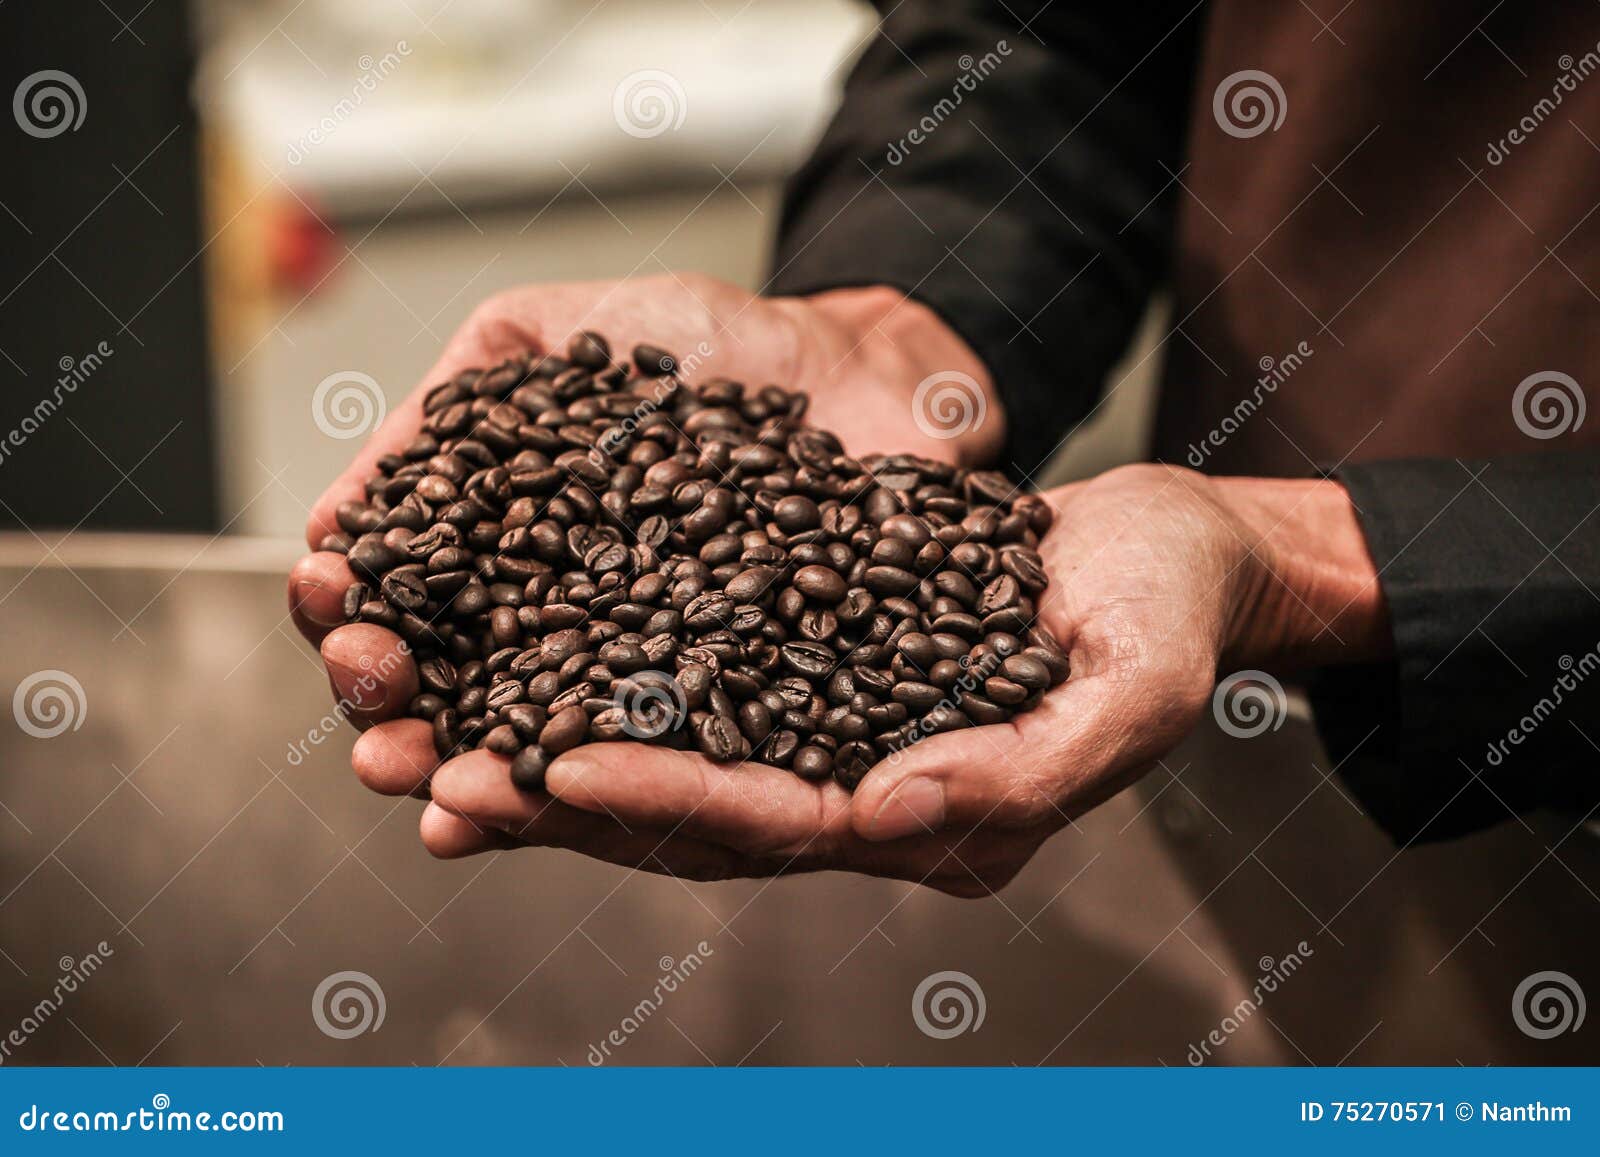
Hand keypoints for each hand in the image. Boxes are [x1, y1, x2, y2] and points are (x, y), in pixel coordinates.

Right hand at [286, 274, 998, 859]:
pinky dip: (606, 795)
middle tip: (372, 714)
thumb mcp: (551, 334)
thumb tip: (334, 511)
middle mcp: (564, 629)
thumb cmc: (706, 344)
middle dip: (396, 716)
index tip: (330, 594)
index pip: (408, 605)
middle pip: (458, 696)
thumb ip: (449, 402)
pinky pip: (669, 761)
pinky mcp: (738, 707)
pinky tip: (547, 808)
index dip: (355, 611)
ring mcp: (648, 674)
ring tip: (431, 794)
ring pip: (544, 749)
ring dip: (475, 785)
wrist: (854, 361)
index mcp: (506, 553)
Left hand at [416, 464, 1389, 893]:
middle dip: (568, 799)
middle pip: (693, 814)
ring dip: (553, 749)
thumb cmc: (1164, 613)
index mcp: (935, 820)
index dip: (665, 801)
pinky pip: (689, 687)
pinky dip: (602, 676)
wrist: (1170, 551)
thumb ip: (1022, 774)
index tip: (557, 772)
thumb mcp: (1131, 689)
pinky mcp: (810, 672)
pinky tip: (515, 657)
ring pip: (671, 761)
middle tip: (444, 779)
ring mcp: (831, 739)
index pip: (777, 826)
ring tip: (437, 733)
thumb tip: (884, 819)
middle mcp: (866, 797)